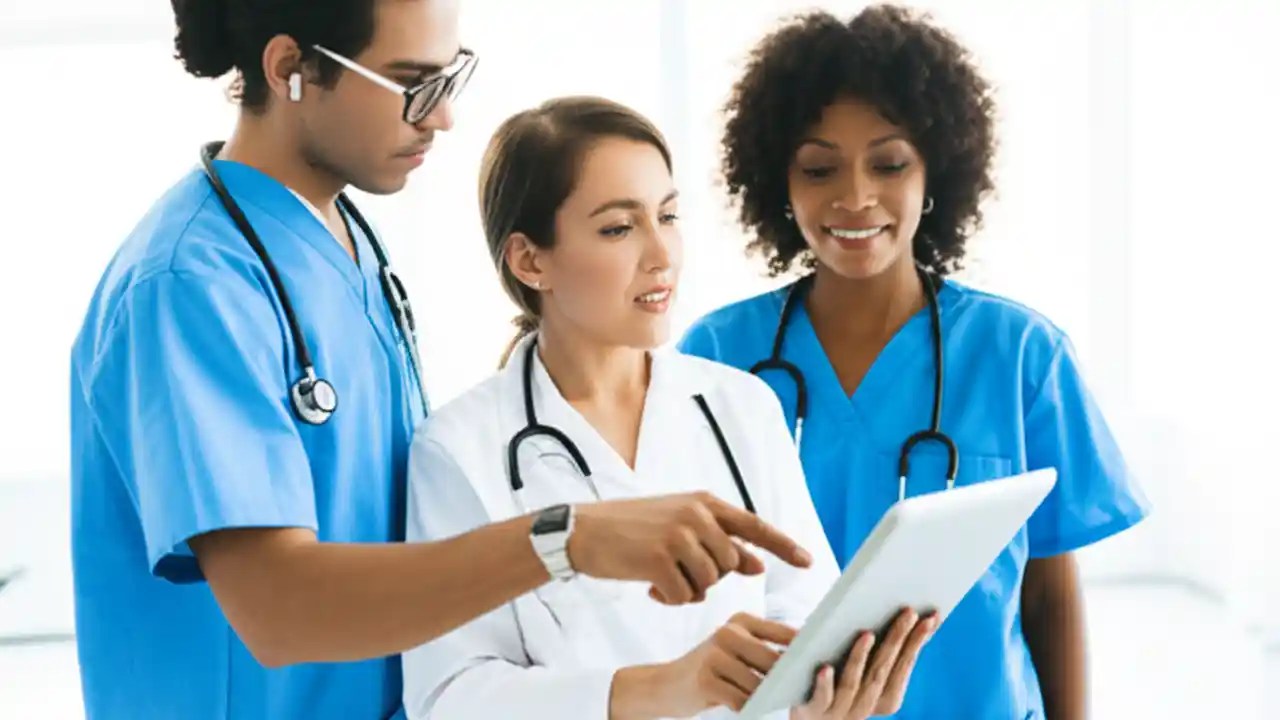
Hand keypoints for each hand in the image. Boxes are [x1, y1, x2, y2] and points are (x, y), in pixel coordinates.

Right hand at [568, 491, 811, 604]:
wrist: (584, 531)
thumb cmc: (633, 529)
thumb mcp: (680, 527)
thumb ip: (719, 543)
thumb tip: (758, 565)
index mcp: (704, 502)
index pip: (754, 525)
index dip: (783, 545)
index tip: (808, 561)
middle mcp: (696, 515)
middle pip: (730, 565)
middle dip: (709, 577)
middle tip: (677, 570)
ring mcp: (678, 536)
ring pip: (708, 583)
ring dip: (687, 589)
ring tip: (660, 576)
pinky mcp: (660, 559)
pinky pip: (684, 595)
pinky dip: (669, 598)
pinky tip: (650, 587)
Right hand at [657, 613, 796, 716]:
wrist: (667, 684)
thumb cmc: (713, 668)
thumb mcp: (737, 647)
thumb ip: (766, 648)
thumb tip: (808, 659)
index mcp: (741, 621)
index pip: (785, 634)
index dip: (805, 649)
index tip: (822, 660)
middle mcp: (728, 633)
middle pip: (774, 662)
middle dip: (785, 679)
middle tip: (794, 690)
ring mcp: (714, 656)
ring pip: (758, 684)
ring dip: (765, 697)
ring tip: (765, 699)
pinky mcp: (705, 681)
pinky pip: (741, 700)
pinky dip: (747, 707)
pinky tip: (744, 705)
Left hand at [790, 609, 937, 719]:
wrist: (800, 711)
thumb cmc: (833, 676)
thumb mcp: (858, 663)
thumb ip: (876, 645)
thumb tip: (904, 610)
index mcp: (883, 697)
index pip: (904, 666)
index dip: (918, 642)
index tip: (931, 616)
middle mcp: (865, 706)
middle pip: (882, 672)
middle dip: (897, 641)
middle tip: (908, 612)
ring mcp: (838, 711)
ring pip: (853, 685)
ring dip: (861, 659)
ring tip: (867, 634)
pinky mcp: (811, 712)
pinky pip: (821, 699)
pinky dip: (825, 684)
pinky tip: (826, 668)